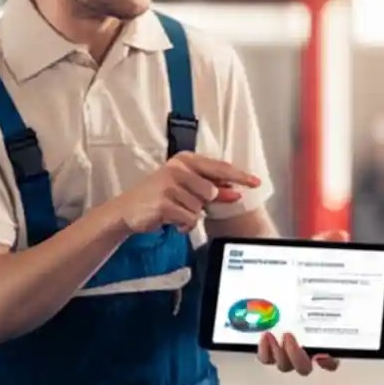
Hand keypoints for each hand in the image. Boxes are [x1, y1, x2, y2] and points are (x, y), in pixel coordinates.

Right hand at [97, 152, 260, 234]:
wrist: (128, 210)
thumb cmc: (160, 197)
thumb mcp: (186, 189)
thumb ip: (211, 189)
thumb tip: (236, 193)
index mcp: (185, 160)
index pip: (219, 167)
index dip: (239, 176)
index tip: (255, 183)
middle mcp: (178, 168)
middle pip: (210, 191)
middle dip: (201, 203)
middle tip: (184, 203)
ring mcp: (169, 184)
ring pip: (199, 207)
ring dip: (190, 215)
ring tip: (174, 211)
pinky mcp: (164, 202)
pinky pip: (189, 219)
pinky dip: (183, 225)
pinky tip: (171, 220)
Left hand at [255, 228, 350, 374]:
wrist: (268, 264)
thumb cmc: (297, 265)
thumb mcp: (312, 255)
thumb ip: (325, 246)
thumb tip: (340, 237)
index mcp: (322, 331)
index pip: (332, 358)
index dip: (330, 360)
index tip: (325, 352)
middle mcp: (303, 343)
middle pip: (304, 366)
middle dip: (299, 358)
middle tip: (292, 338)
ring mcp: (282, 345)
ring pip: (283, 364)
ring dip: (279, 355)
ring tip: (272, 335)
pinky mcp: (264, 340)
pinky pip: (265, 356)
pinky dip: (263, 351)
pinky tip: (262, 335)